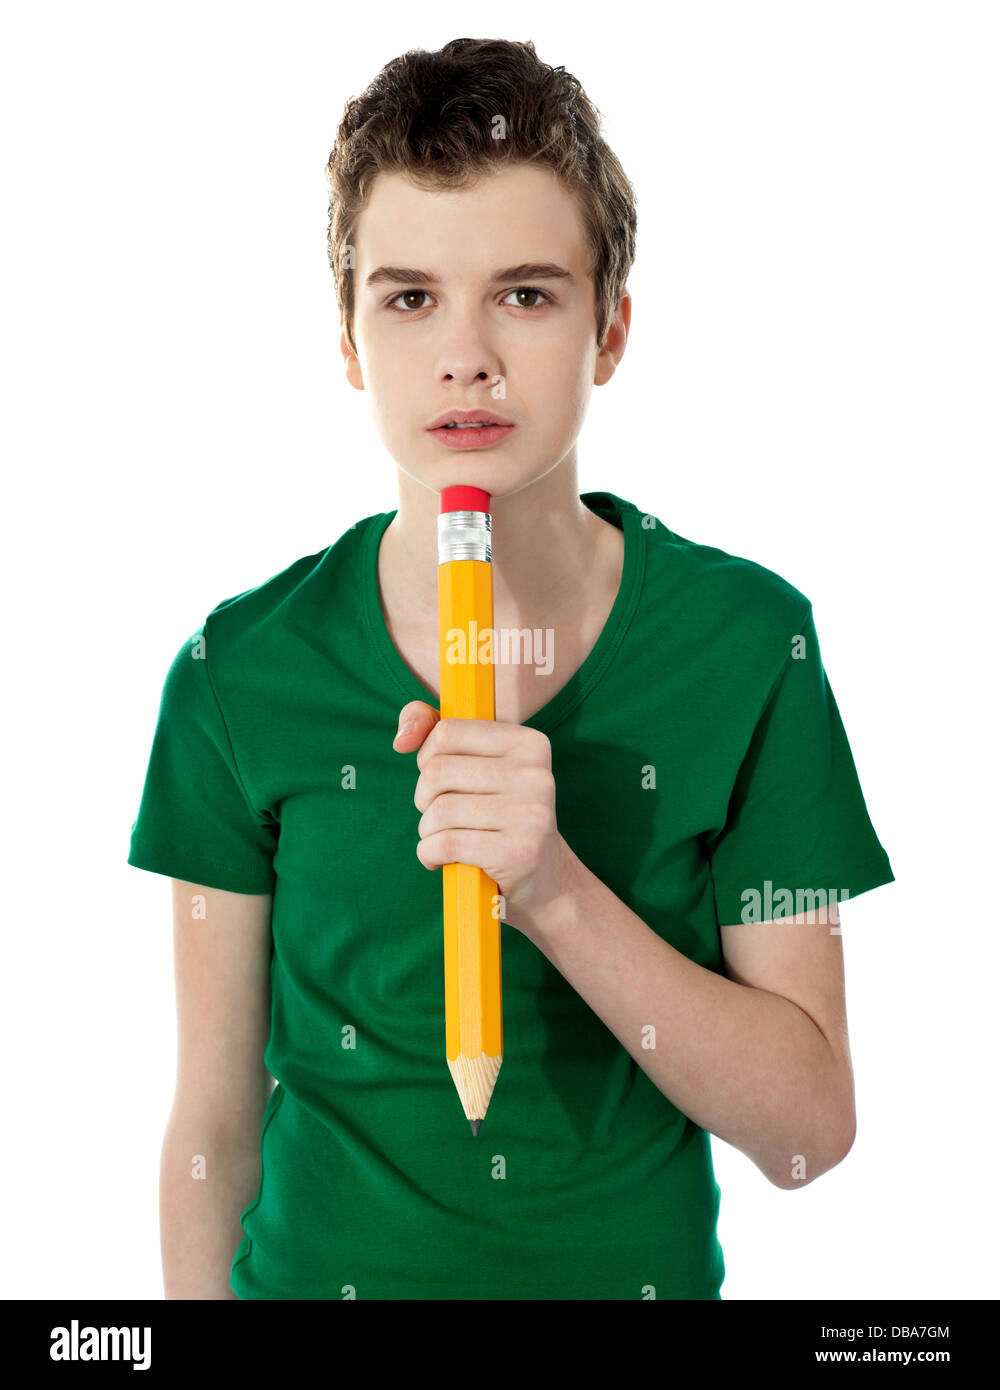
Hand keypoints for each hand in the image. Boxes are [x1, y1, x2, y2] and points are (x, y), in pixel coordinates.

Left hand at [392, 701, 570, 931]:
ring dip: (428, 832)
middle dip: (425, 799)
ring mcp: (531, 814)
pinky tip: (441, 860)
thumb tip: (402, 738)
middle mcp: (535, 774)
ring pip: (438, 811)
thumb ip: (432, 730)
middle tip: (442, 816)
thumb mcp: (477, 766)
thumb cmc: (498, 817)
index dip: (428, 759)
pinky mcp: (519, 852)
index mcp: (529, 743)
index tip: (442, 780)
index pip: (447, 732)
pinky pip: (444, 844)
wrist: (544, 881)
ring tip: (445, 840)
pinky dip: (429, 855)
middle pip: (437, 772)